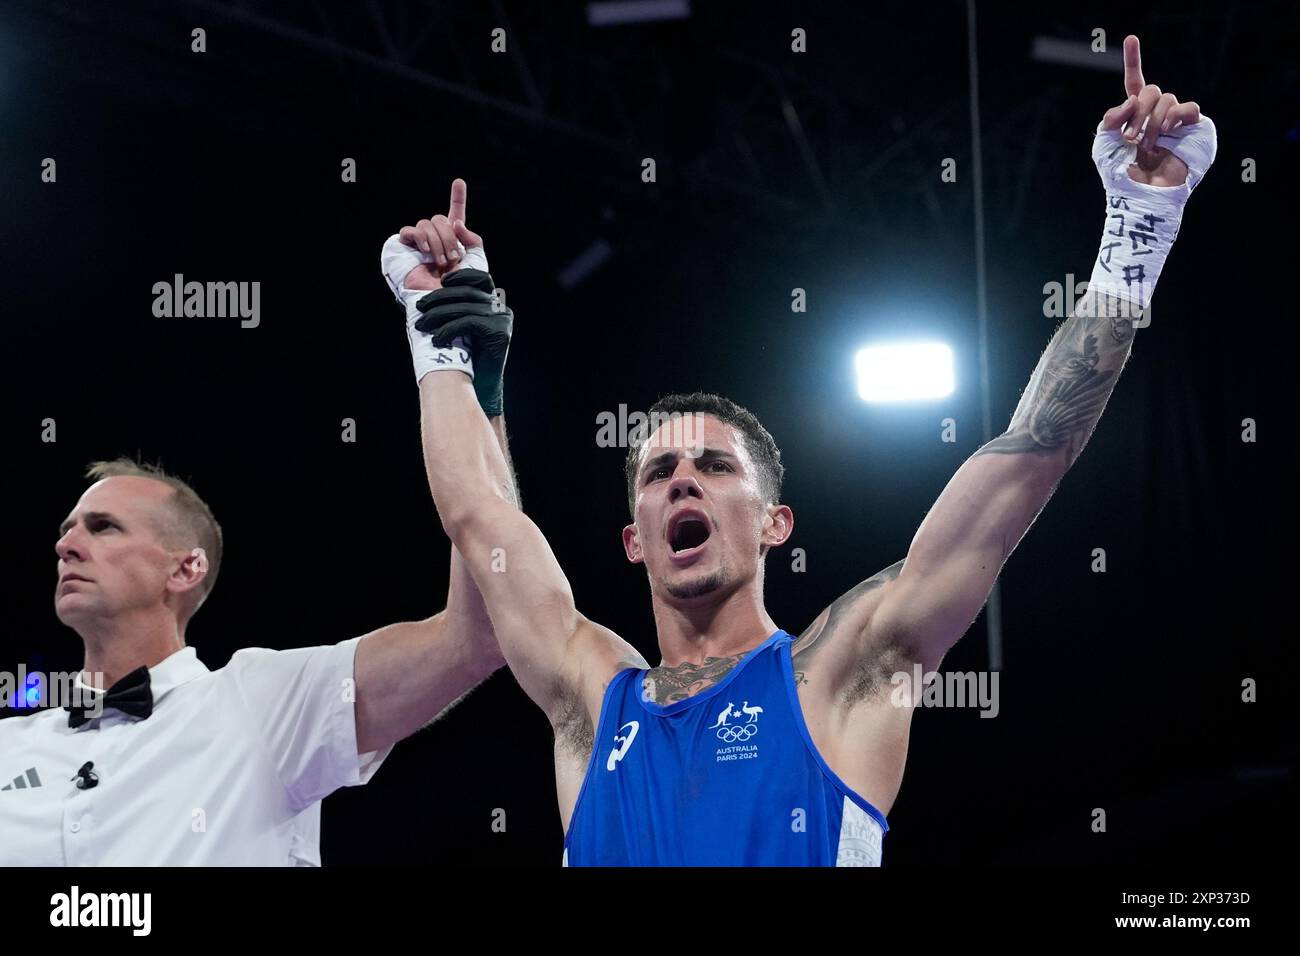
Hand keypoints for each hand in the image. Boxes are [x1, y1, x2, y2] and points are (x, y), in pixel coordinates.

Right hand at [397, 178, 486, 290]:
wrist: (445, 299)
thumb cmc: (462, 286)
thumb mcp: (476, 260)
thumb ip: (472, 238)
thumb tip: (455, 222)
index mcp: (455, 241)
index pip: (455, 214)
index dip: (457, 198)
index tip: (459, 182)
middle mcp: (437, 240)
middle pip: (440, 218)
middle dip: (449, 237)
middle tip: (452, 259)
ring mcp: (420, 244)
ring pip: (426, 223)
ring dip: (437, 242)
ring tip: (440, 263)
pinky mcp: (405, 248)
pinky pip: (410, 230)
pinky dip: (419, 238)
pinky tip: (425, 253)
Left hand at [1097, 36, 1200, 186]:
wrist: (1140, 194)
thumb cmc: (1119, 174)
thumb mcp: (1104, 143)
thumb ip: (1111, 117)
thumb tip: (1129, 100)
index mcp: (1134, 114)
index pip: (1135, 83)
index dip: (1134, 60)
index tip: (1132, 38)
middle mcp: (1156, 114)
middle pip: (1152, 91)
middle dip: (1138, 112)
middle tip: (1131, 138)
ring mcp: (1176, 122)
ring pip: (1168, 99)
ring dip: (1153, 122)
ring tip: (1146, 145)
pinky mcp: (1195, 129)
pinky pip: (1188, 109)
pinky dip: (1175, 118)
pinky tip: (1166, 133)